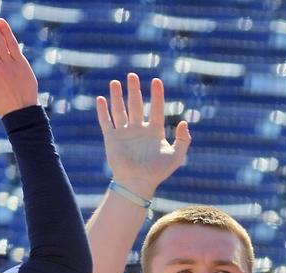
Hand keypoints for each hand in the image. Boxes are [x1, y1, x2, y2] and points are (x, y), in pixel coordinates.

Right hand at [96, 73, 190, 198]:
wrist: (137, 183)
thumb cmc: (157, 172)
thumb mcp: (176, 156)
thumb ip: (183, 140)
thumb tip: (184, 122)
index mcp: (154, 133)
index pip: (157, 109)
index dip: (157, 95)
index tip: (156, 81)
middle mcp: (139, 130)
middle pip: (136, 105)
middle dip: (134, 90)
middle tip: (132, 75)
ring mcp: (125, 134)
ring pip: (120, 110)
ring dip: (117, 96)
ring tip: (115, 82)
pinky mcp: (112, 139)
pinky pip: (106, 122)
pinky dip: (103, 111)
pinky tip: (101, 99)